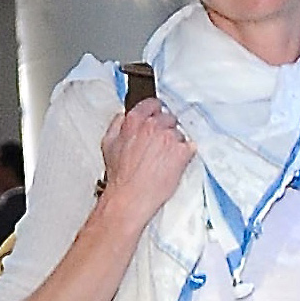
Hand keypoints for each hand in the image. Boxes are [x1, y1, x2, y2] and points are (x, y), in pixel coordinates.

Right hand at [100, 99, 194, 218]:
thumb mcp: (109, 145)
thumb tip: (123, 117)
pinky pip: (191, 147)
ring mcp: (169, 138)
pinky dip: (186, 154)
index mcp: (134, 121)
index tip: (158, 115)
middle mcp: (153, 126)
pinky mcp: (182, 152)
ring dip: (175, 143)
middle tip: (160, 145)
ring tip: (164, 159)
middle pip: (169, 118)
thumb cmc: (120, 177)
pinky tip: (175, 163)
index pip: (152, 104)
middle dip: (166, 129)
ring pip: (180, 133)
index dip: (156, 111)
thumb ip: (117, 125)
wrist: (130, 197)